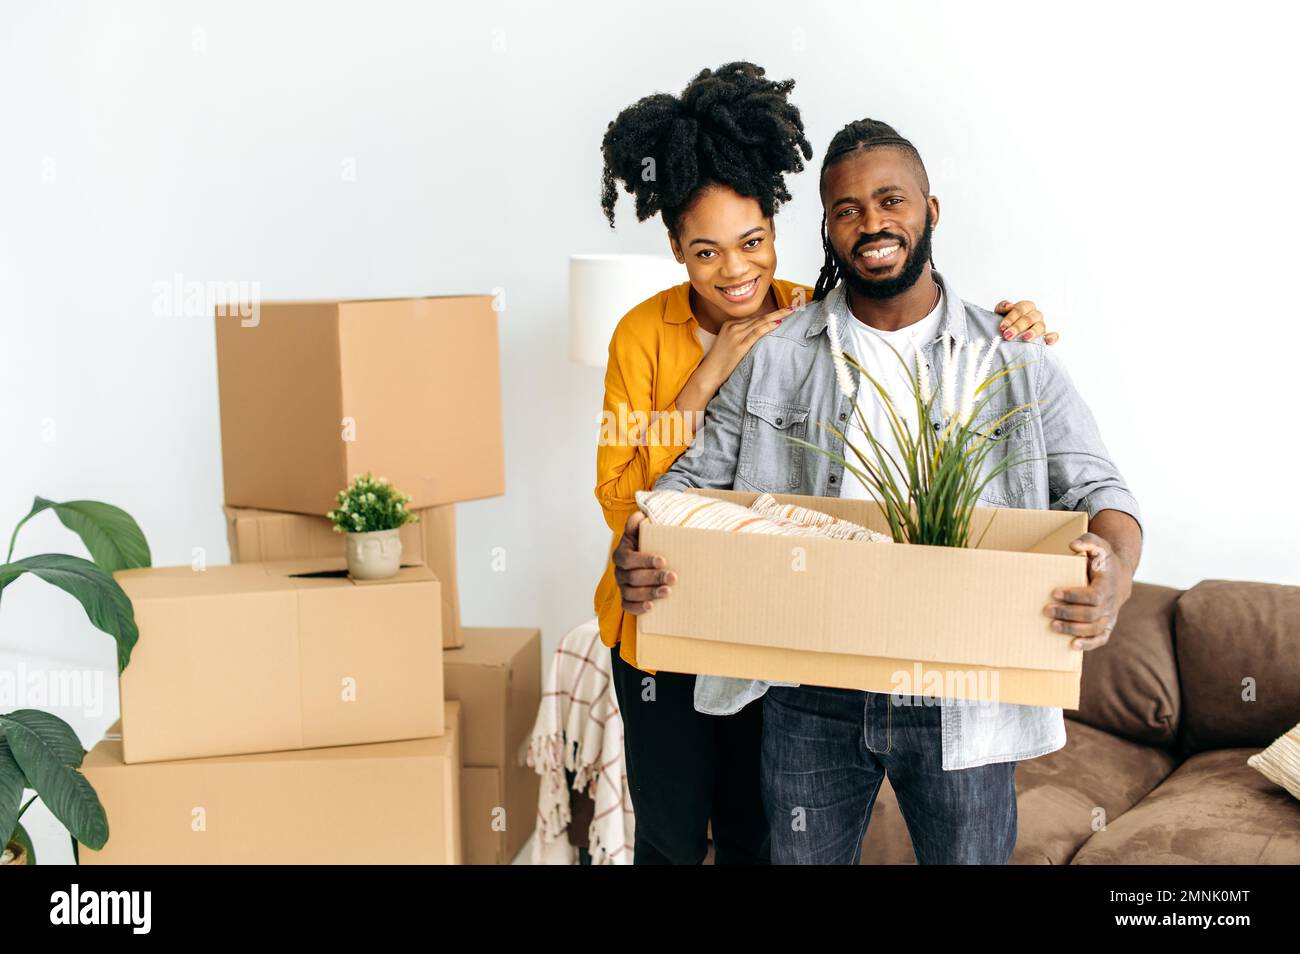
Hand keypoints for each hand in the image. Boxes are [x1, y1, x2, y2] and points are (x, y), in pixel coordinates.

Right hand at [612, 511, 675, 614]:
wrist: (644, 560)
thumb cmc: (645, 545)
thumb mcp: (640, 532)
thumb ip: (637, 524)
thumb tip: (639, 516)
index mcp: (621, 554)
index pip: (629, 559)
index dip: (644, 560)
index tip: (662, 560)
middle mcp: (619, 571)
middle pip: (633, 577)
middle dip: (654, 577)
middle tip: (673, 577)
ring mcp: (622, 586)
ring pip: (631, 593)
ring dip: (650, 593)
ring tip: (667, 592)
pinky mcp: (627, 598)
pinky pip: (628, 606)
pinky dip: (638, 608)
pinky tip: (651, 606)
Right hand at [695, 305, 793, 390]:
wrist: (709, 372)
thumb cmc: (720, 361)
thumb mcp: (729, 343)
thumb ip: (741, 337)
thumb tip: (758, 337)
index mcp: (730, 324)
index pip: (754, 318)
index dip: (770, 314)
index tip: (783, 311)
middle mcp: (733, 326)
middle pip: (760, 317)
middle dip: (778, 312)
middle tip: (792, 307)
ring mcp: (736, 335)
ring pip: (760, 322)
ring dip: (777, 316)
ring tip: (791, 312)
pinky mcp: (739, 345)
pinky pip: (756, 333)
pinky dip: (767, 327)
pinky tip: (778, 323)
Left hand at [995, 299, 1058, 345]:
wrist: (1007, 334)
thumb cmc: (1006, 323)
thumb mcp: (1000, 313)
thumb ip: (1002, 307)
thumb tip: (1008, 305)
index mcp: (1026, 307)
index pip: (1021, 309)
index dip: (1011, 317)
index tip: (1002, 327)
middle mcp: (1035, 315)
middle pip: (1029, 318)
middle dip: (1018, 327)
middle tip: (1007, 335)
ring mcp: (1041, 326)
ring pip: (1040, 326)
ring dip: (1033, 332)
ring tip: (1025, 338)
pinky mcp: (1046, 336)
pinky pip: (1054, 335)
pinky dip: (1052, 337)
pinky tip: (1047, 340)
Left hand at [1043, 533, 1131, 649]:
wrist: (1119, 577)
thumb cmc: (1104, 561)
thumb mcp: (1099, 546)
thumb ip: (1087, 542)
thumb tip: (1073, 546)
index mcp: (1107, 586)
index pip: (1092, 596)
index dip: (1074, 596)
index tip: (1054, 593)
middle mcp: (1110, 604)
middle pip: (1090, 615)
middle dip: (1068, 614)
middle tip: (1046, 610)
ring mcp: (1110, 617)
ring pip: (1094, 629)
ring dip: (1073, 630)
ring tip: (1052, 626)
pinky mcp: (1107, 626)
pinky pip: (1101, 639)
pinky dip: (1089, 644)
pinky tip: (1072, 646)